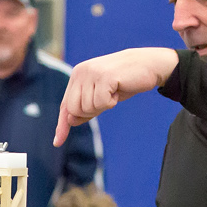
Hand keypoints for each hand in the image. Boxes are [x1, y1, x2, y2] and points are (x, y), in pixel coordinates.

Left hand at [53, 47, 179, 145]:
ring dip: (104, 105)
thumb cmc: (124, 81)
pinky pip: (102, 103)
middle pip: (74, 110)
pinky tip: (118, 89)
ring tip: (113, 91)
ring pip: (88, 107)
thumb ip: (85, 108)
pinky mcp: (104, 77)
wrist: (148, 64)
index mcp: (77, 75)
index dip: (62, 125)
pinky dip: (112, 101)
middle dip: (91, 112)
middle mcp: (80, 72)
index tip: (58, 142)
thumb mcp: (101, 96)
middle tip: (106, 100)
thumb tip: (70, 121)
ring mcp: (91, 73)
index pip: (66, 105)